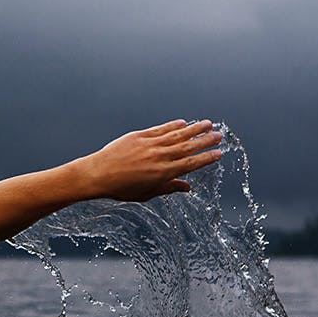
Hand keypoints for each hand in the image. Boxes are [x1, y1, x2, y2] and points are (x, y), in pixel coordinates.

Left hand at [72, 119, 222, 201]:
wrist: (98, 174)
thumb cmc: (121, 188)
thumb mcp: (146, 193)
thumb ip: (168, 188)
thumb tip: (187, 188)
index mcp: (163, 173)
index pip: (190, 164)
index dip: (206, 158)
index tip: (218, 154)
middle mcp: (159, 157)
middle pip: (188, 147)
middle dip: (205, 141)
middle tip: (220, 135)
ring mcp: (150, 145)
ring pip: (177, 135)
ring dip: (194, 129)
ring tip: (208, 123)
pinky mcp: (139, 136)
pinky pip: (160, 129)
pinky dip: (172, 125)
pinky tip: (183, 122)